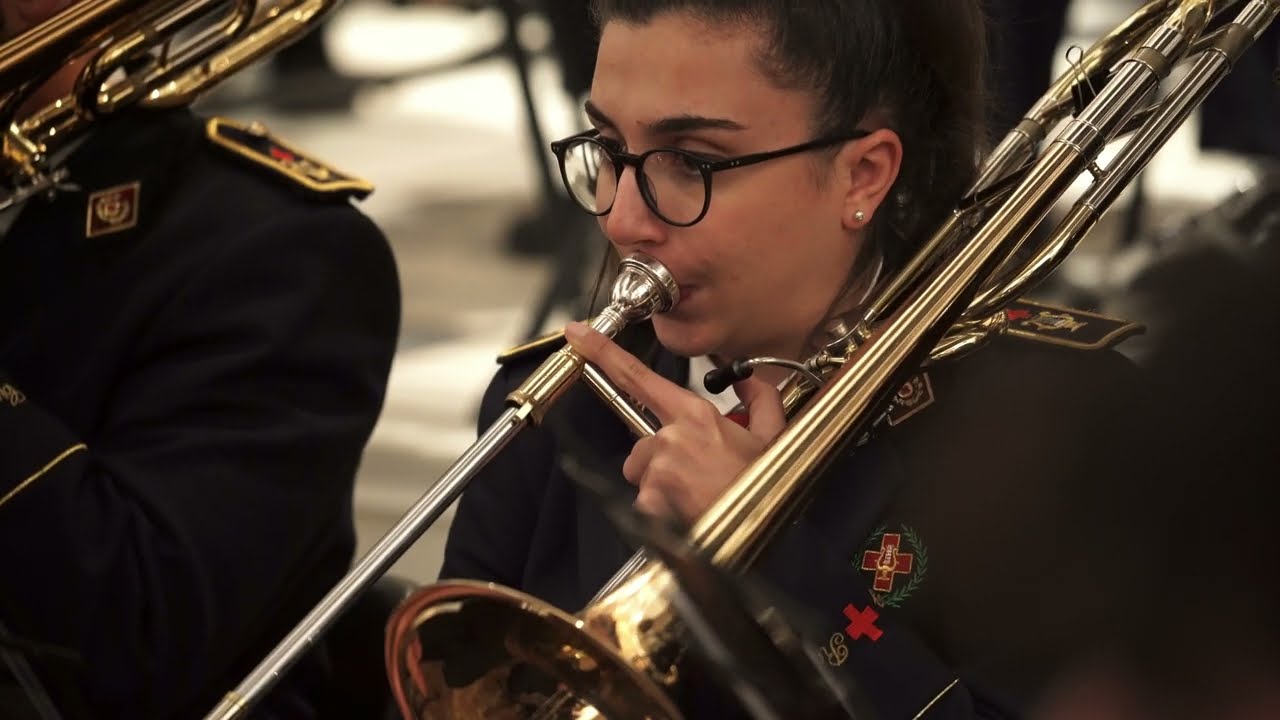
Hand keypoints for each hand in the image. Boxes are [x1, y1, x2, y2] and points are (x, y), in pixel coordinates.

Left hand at [564, 321, 786, 523]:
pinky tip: (687, 513)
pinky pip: (644, 503)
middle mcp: (671, 438)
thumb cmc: (763, 488)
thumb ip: (759, 398)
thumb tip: (747, 379)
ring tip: (695, 496)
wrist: (758, 532)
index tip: (577, 335)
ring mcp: (657, 469)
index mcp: (695, 415)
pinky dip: (661, 510)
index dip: (602, 353)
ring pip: (642, 474)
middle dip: (661, 460)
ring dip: (661, 486)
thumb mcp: (773, 437)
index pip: (638, 377)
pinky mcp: (648, 501)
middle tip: (697, 476)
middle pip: (642, 443)